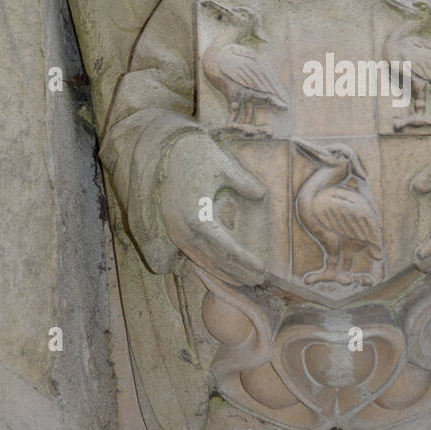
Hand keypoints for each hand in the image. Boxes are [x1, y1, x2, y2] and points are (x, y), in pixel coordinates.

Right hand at [160, 132, 266, 286]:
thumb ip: (243, 183)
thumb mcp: (224, 167)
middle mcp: (183, 229)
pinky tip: (222, 268)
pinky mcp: (172, 228)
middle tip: (259, 280)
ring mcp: (175, 230)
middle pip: (214, 259)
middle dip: (237, 272)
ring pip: (201, 260)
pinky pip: (192, 252)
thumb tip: (261, 195)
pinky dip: (208, 263)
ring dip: (223, 272)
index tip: (262, 268)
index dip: (244, 261)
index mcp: (197, 217)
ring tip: (244, 279)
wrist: (168, 148)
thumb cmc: (199, 155)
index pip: (225, 248)